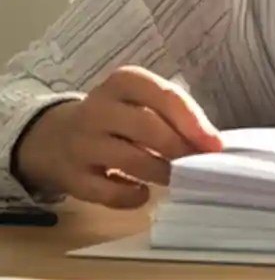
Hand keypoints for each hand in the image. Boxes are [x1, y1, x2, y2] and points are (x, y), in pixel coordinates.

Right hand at [13, 66, 222, 208]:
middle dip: (180, 149)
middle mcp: (99, 108)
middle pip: (149, 128)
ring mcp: (81, 143)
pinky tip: (141, 193)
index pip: (164, 95)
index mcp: (124, 83)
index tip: (215, 145)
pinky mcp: (70, 176)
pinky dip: (132, 197)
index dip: (193, 121)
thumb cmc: (118, 119)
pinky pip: (108, 192)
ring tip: (175, 178)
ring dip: (162, 173)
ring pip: (131, 160)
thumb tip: (212, 146)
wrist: (55, 137)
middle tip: (198, 166)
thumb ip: (175, 116)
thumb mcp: (142, 103)